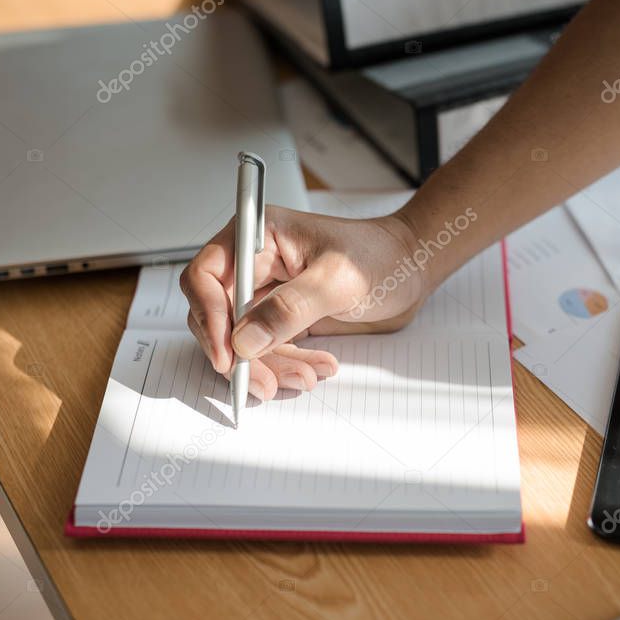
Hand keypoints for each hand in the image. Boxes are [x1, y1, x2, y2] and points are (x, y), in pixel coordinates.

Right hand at [180, 206, 425, 399]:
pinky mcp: (283, 317)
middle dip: (241, 354)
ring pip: (244, 340)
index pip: (207, 276)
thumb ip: (290, 308)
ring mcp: (268, 293)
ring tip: (307, 376)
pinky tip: (317, 367)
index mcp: (259, 237)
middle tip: (264, 382)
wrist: (411, 269)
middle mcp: (256, 264)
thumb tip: (245, 340)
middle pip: (219, 316)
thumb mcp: (338, 280)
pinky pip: (270, 349)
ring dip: (269, 365)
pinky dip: (289, 364)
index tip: (228, 355)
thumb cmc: (381, 256)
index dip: (210, 317)